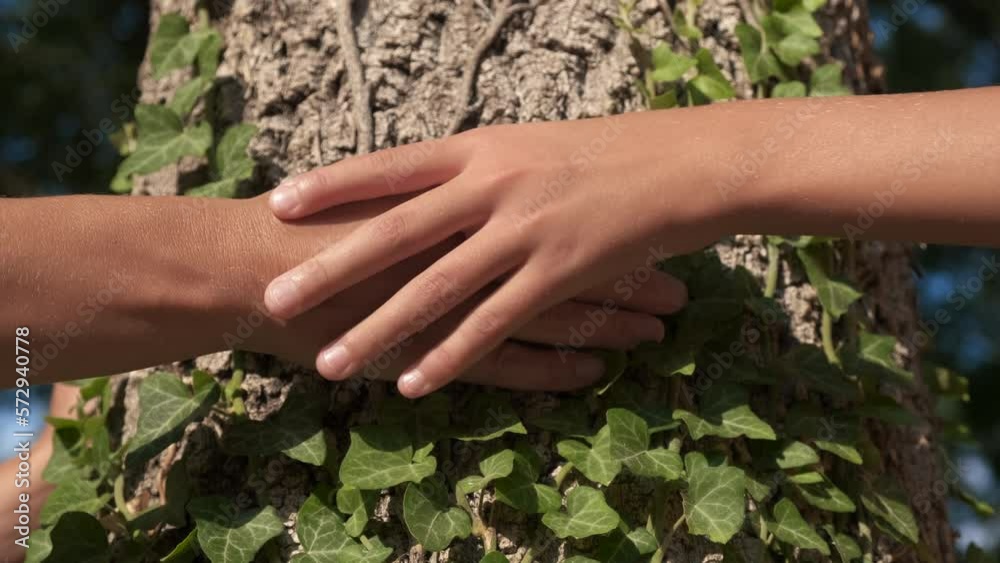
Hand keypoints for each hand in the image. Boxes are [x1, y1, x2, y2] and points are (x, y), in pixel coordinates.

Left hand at [264, 117, 716, 396]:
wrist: (687, 162)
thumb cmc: (609, 151)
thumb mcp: (533, 145)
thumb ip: (480, 167)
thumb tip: (436, 180)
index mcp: (482, 147)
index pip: (392, 165)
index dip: (334, 184)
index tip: (279, 202)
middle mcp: (494, 185)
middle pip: (397, 230)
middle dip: (332, 267)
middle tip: (276, 297)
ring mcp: (525, 230)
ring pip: (438, 287)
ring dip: (381, 328)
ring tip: (333, 361)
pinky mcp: (560, 272)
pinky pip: (495, 322)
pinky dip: (452, 355)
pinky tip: (416, 383)